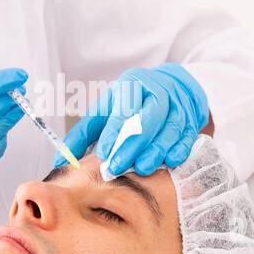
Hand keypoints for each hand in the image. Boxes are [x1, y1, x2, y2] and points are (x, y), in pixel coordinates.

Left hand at [57, 62, 208, 176]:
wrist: (172, 87)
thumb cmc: (131, 104)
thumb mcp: (105, 111)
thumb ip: (83, 135)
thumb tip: (61, 161)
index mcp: (132, 85)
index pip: (125, 108)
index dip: (115, 132)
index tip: (105, 153)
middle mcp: (157, 90)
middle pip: (150, 116)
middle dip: (134, 144)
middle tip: (119, 167)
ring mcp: (178, 104)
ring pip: (170, 127)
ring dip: (157, 150)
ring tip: (143, 168)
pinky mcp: (192, 118)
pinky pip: (188, 134)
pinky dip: (180, 148)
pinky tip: (171, 161)